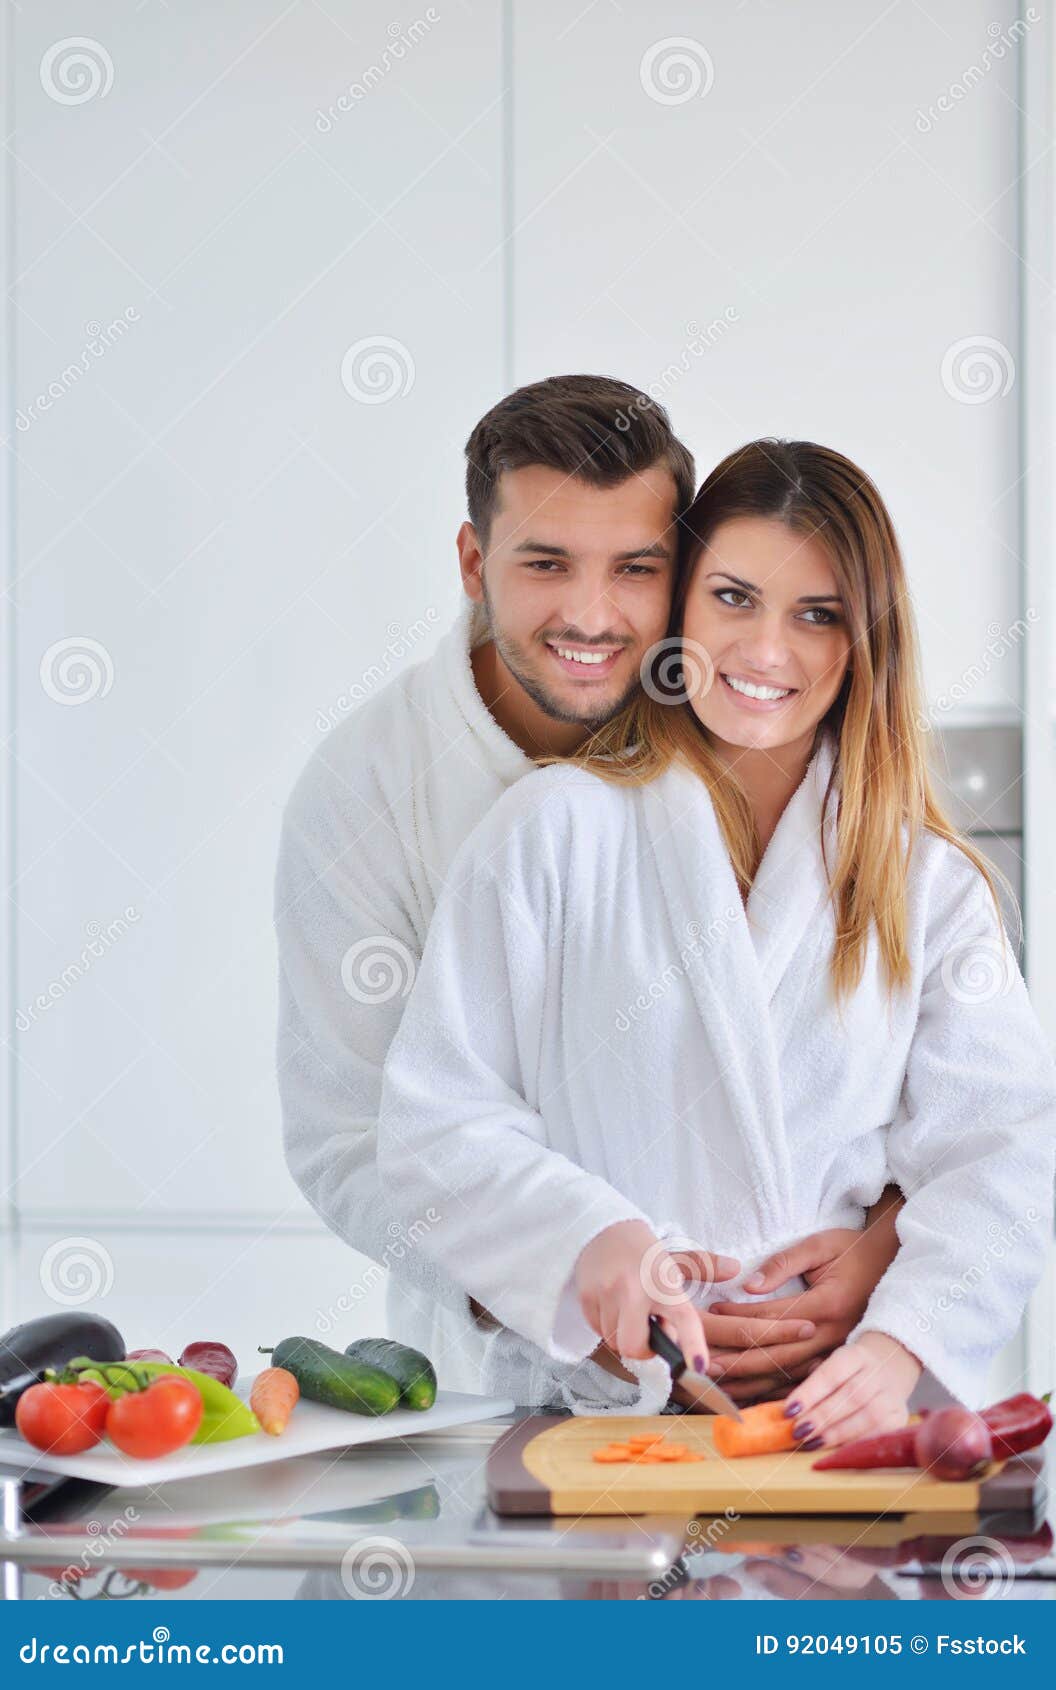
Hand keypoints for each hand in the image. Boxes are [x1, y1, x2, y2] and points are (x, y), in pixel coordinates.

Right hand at [574, 1220, 738, 1370]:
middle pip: (634, 1346)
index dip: (691, 1344)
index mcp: (664, 1282)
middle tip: (647, 1331)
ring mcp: (608, 1293)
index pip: (683, 1317)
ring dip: (623, 1335)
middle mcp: (635, 1289)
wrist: (601, 1228)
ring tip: (630, 1313)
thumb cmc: (643, 1250)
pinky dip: (607, 1326)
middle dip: (641, 1349)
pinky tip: (613, 1307)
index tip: (698, 1367)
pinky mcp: (586, 1297)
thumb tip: (735, 1268)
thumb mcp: (675, 1258)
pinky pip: (598, 1331)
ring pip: (614, 1341)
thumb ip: (705, 1267)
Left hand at [702, 1221, 900, 1400]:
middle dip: (738, 1361)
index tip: (712, 1313)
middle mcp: (832, 1334)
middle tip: (703, 1364)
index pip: (772, 1316)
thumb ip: (784, 1263)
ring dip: (752, 1382)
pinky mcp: (837, 1358)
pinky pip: (804, 1380)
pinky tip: (753, 1397)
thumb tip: (749, 1286)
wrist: (892, 1263)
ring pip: (788, 1374)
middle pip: (776, 1354)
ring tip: (719, 1386)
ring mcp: (836, 1350)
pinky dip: (777, 1391)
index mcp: (827, 1304)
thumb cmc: (853, 1249)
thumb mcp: (821, 1245)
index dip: (739, 1316)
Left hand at [782, 1331, 921, 1448]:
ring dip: (835, 1433)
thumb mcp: (833, 1363)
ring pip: (865, 1418)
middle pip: (849, 1397)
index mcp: (857, 1354)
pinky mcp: (899, 1417)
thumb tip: (790, 1409)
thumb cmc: (849, 1369)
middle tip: (797, 1431)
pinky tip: (835, 1449)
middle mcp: (877, 1373)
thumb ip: (814, 1382)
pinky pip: (877, 1434)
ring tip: (811, 1442)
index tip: (788, 1410)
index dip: (810, 1393)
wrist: (891, 1365)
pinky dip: (854, 1443)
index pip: (831, 1374)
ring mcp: (891, 1396)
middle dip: (820, 1417)